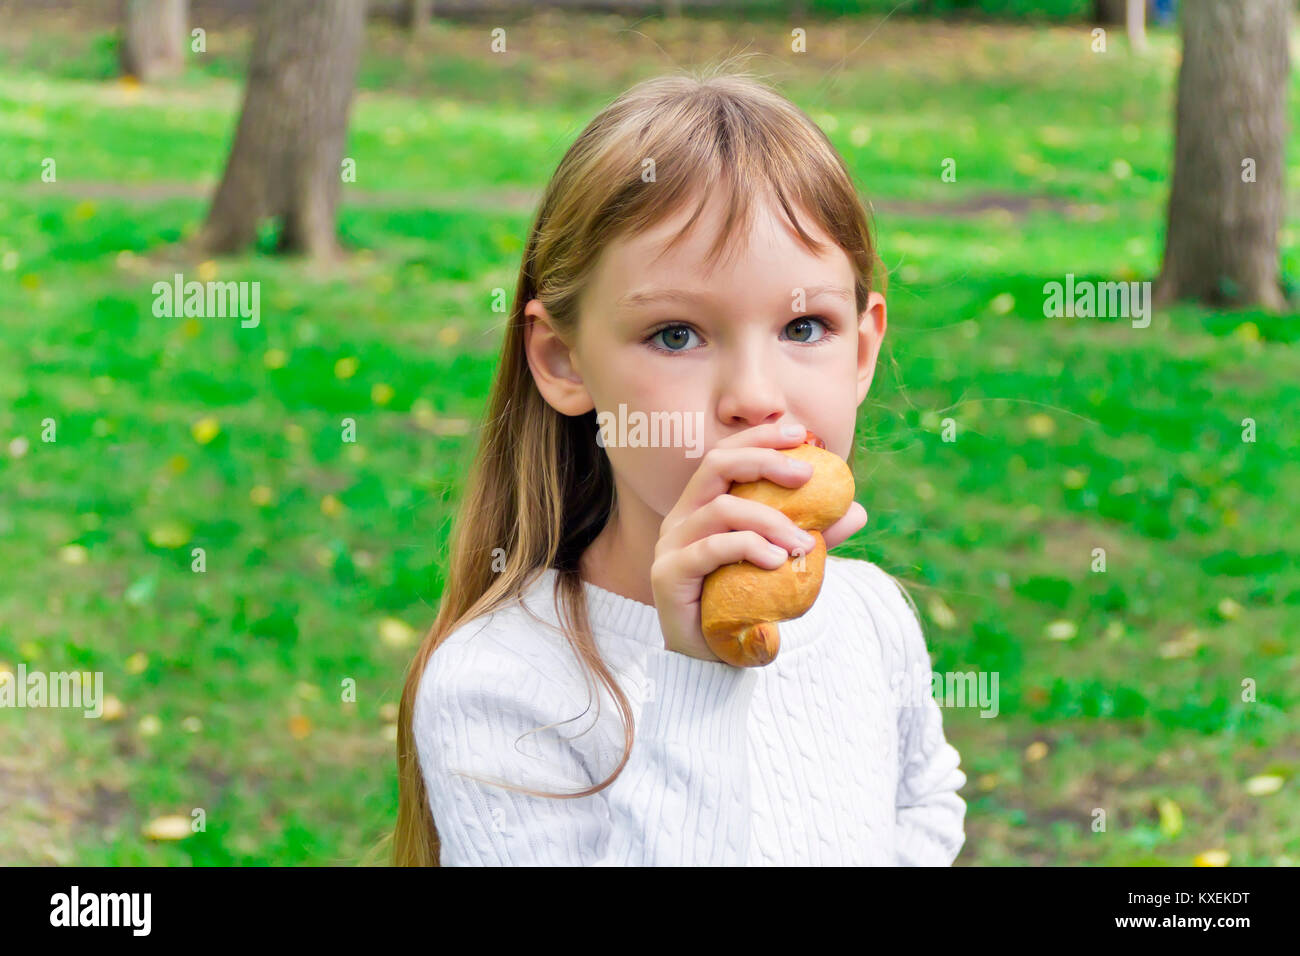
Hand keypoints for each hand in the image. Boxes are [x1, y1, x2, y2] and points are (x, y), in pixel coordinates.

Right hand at [649, 422, 867, 662]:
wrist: (710, 660)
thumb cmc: (743, 605)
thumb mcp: (785, 564)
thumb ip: (813, 536)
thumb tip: (858, 511)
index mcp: (702, 505)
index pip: (727, 455)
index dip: (760, 437)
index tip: (801, 434)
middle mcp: (682, 517)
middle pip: (715, 464)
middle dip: (764, 460)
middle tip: (807, 476)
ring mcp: (670, 544)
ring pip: (721, 509)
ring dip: (770, 520)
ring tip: (803, 544)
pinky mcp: (669, 573)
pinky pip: (711, 549)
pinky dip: (749, 547)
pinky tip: (776, 561)